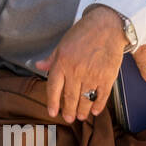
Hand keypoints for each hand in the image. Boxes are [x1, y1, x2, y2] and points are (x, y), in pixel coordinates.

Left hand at [34, 5, 128, 123]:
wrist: (106, 26)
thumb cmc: (82, 33)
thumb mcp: (62, 44)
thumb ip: (51, 59)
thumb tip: (38, 66)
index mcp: (62, 63)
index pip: (53, 88)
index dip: (52, 102)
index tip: (52, 113)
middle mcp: (75, 71)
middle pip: (69, 97)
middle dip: (68, 110)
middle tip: (68, 119)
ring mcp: (92, 75)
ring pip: (85, 99)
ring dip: (82, 111)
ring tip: (80, 116)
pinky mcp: (107, 77)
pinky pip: (101, 96)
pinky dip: (98, 105)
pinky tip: (95, 111)